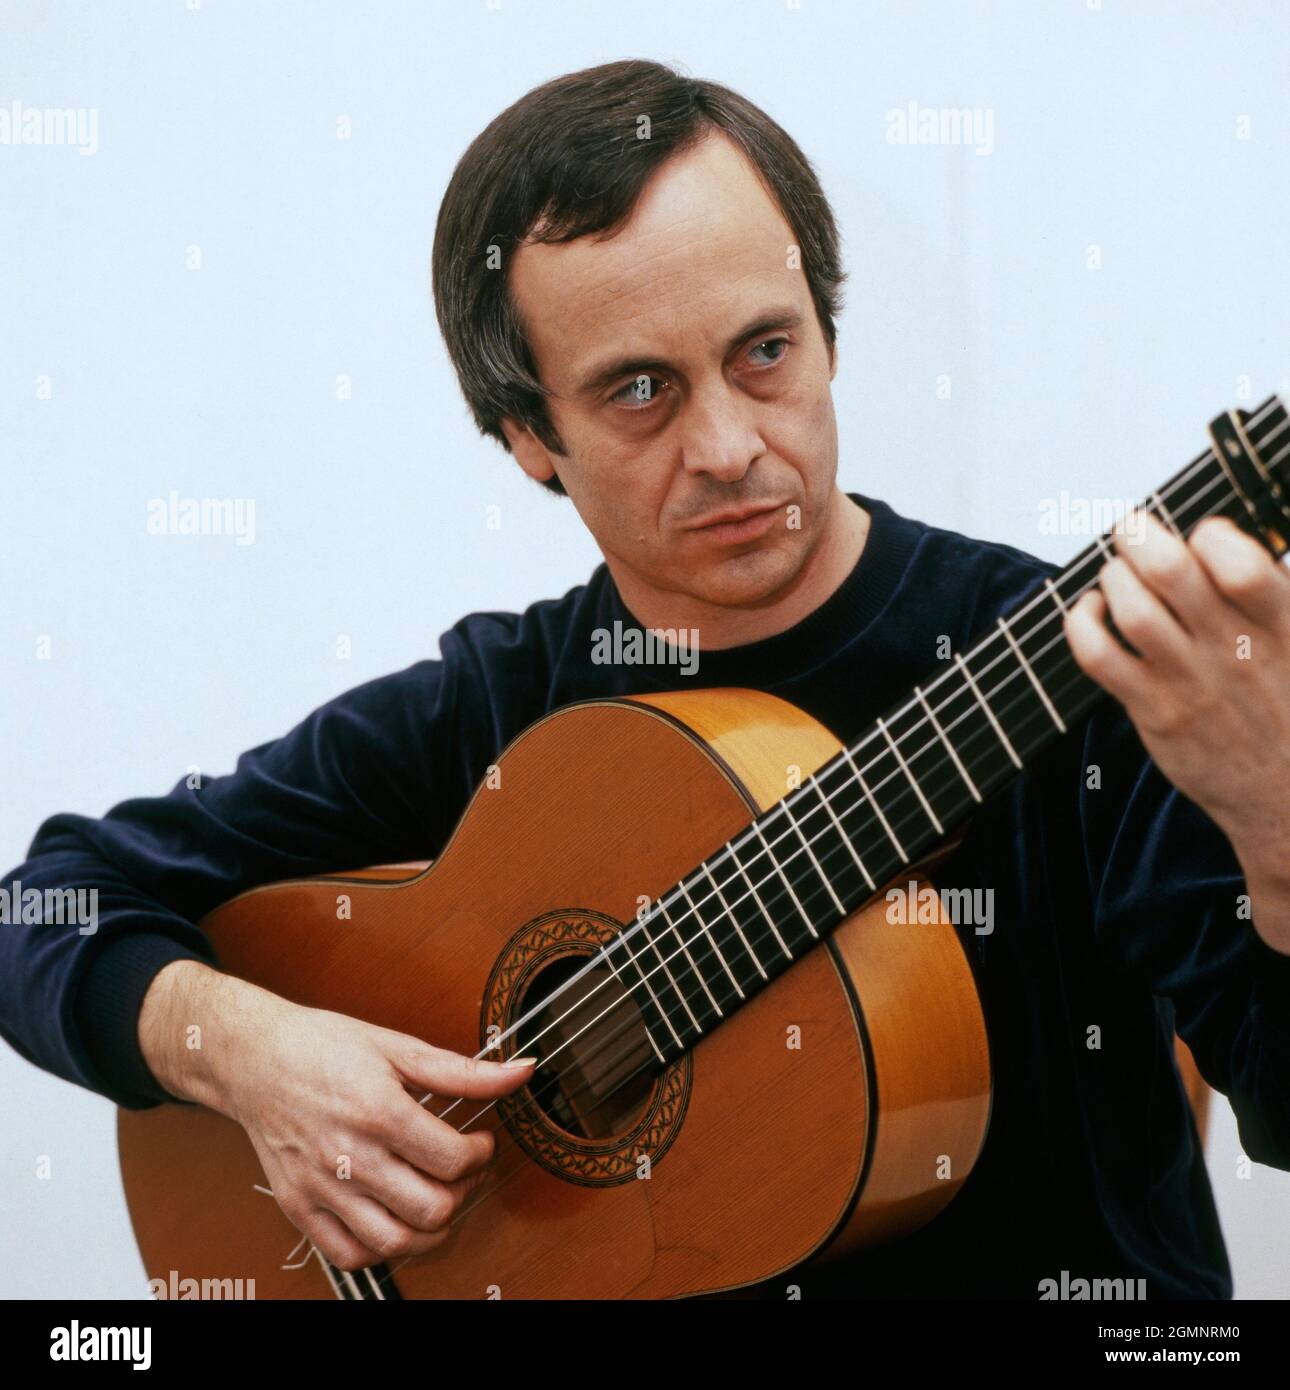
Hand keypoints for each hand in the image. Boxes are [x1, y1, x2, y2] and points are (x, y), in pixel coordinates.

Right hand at [140, 965, 537, 1271]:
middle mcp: (349, 1156)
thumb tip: (521, 1072)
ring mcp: (321, 1188)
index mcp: (378, 1111)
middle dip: (463, 1192)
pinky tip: (394, 1218)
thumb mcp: (398, 1046)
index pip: (451, 1159)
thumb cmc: (324, 1047)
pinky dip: (382, 1249)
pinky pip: (349, 1255)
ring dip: (430, 1229)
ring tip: (436, 1199)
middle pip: (430, 1208)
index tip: (479, 1141)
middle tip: (461, 1170)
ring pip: (394, 1242)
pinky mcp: (298, 1207)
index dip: (481, 1154)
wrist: (254, 1058)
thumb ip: (464, 1070)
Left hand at [1064, 510, 1289, 938]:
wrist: (1288, 801)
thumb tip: (1224, 541)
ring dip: (1113, 577)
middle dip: (1141, 537)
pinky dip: (1081, 624)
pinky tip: (1088, 610)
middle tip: (1132, 529)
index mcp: (1283, 625)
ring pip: (1133, 611)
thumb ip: (1273, 596)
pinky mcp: (1155, 713)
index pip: (1239, 562)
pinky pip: (1099, 659)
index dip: (1210, 534)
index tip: (1201, 535)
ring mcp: (1191, 683)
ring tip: (1116, 572)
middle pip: (1174, 574)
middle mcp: (1235, 651)